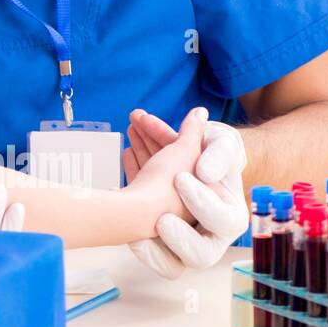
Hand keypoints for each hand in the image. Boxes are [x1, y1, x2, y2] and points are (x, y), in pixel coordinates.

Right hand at [124, 107, 204, 228]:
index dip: (164, 132)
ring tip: (130, 128)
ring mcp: (162, 203)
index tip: (149, 119)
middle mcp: (183, 196)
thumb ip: (193, 130)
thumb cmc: (168, 186)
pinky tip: (127, 152)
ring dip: (141, 146)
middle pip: (168, 159)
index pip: (184, 150)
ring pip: (153, 168)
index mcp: (199, 184)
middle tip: (136, 119)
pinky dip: (135, 164)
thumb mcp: (187, 149)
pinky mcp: (144, 208)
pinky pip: (141, 181)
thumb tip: (200, 113)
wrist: (138, 213)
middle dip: (151, 136)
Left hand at [125, 107, 249, 279]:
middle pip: (199, 255)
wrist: (187, 163)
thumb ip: (218, 154)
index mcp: (230, 217)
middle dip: (180, 240)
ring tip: (134, 237)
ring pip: (168, 261)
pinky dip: (129, 234)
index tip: (179, 178)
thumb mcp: (221, 146)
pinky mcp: (154, 239)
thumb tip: (206, 170)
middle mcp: (209, 236)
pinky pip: (143, 248)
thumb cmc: (210, 157)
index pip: (223, 219)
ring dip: (149, 249)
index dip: (202, 202)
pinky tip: (114, 198)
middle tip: (162, 221)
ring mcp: (181, 241)